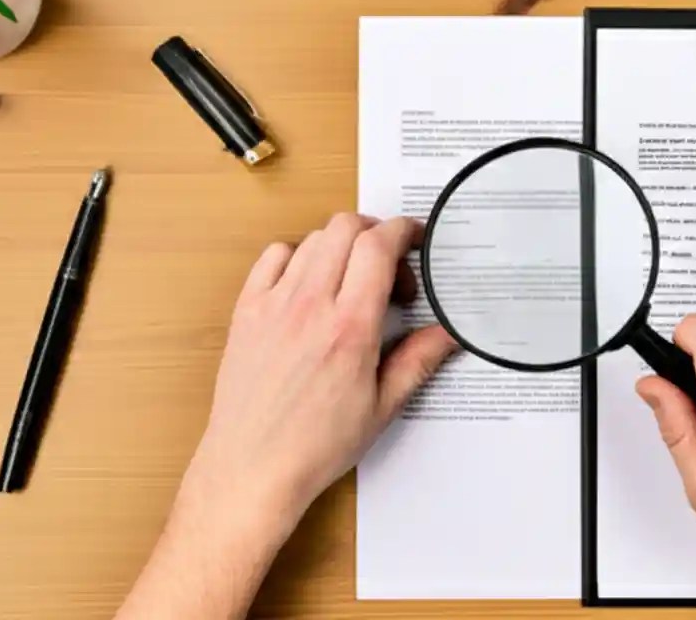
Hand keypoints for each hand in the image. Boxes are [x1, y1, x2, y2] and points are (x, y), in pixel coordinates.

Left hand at [191, 213, 456, 516]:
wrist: (252, 467)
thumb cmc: (316, 445)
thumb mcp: (381, 407)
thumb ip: (417, 360)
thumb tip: (448, 333)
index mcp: (350, 328)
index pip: (379, 246)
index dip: (403, 231)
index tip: (415, 239)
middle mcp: (310, 306)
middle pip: (346, 228)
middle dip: (375, 234)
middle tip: (388, 268)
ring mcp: (274, 304)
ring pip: (313, 238)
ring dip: (340, 245)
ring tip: (351, 280)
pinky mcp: (247, 310)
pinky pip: (273, 257)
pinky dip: (297, 256)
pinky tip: (308, 284)